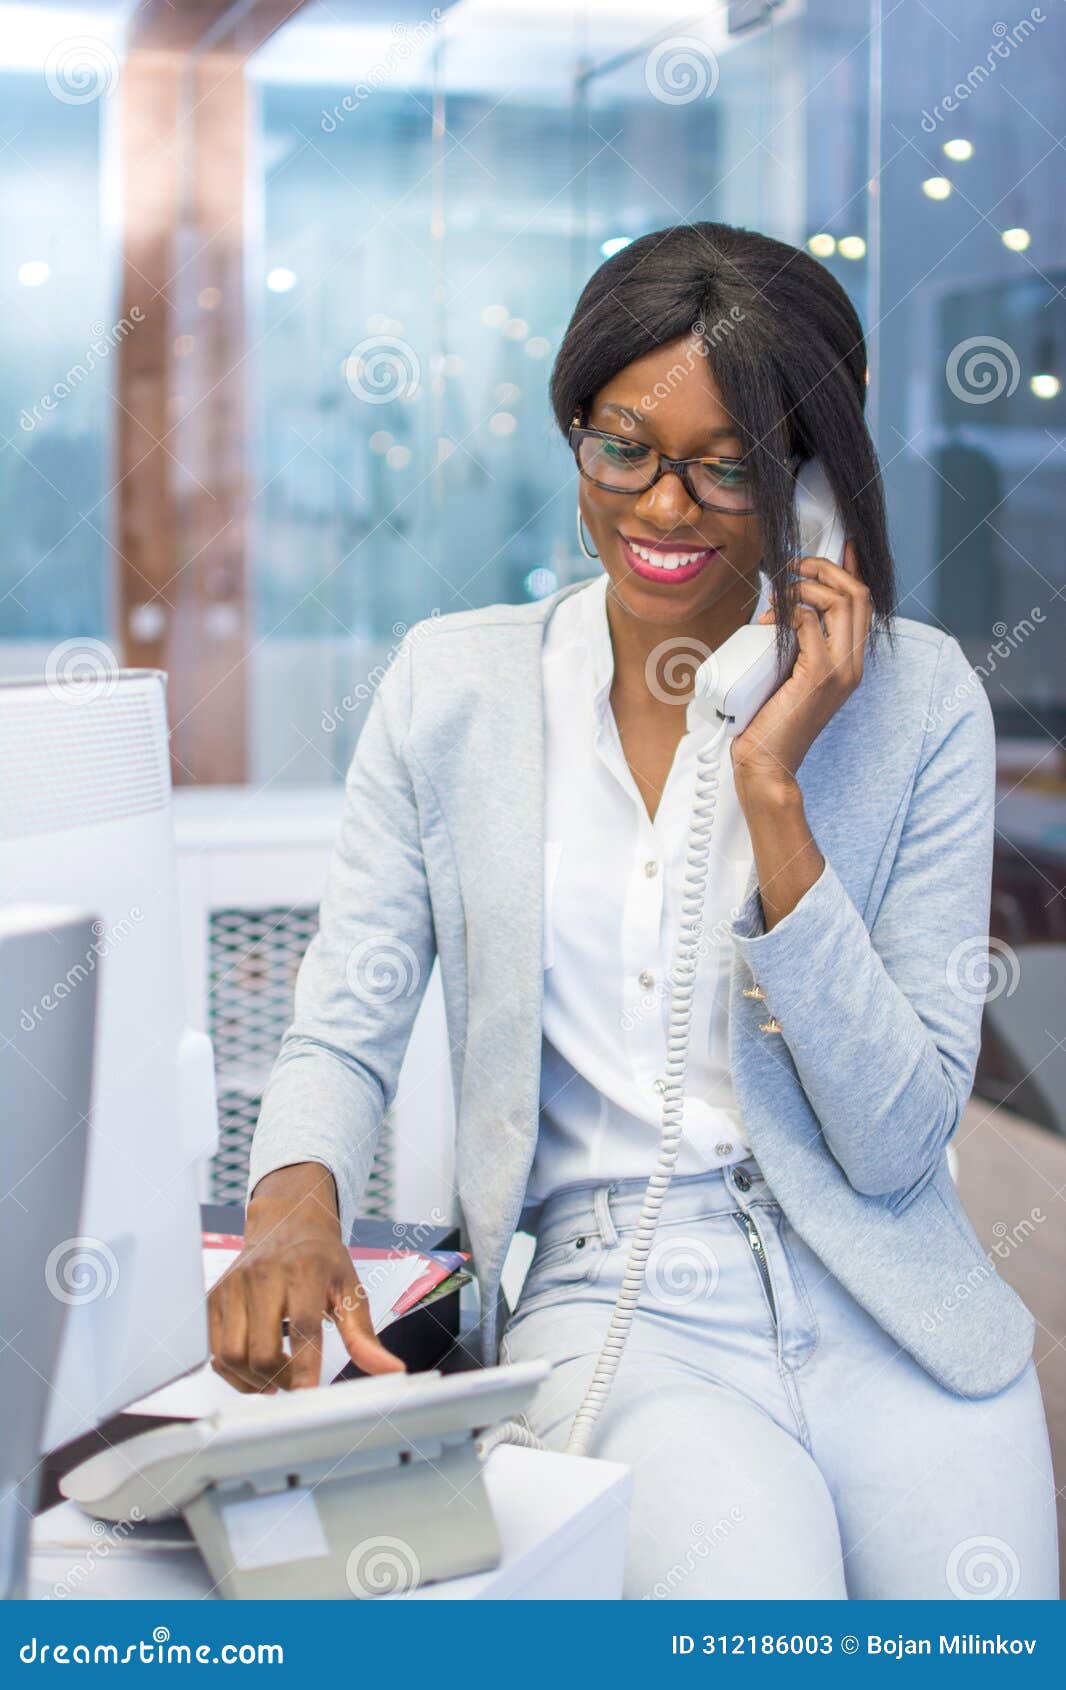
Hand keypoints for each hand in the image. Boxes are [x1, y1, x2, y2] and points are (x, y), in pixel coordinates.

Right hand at [208, 1162, 405, 1392]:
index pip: (302, 1326)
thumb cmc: (320, 1258)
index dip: (304, 1366)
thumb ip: (364, 1335)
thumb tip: (391, 1369)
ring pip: (233, 1355)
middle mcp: (263, 1276)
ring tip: (277, 1380)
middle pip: (261, 1350)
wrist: (286, 1222)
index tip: (308, 1394)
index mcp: (304, 1270)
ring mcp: (233, 1287)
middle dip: (281, 1379)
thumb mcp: (350, 1289)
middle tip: (298, 1384)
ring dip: (255, 1380)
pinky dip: (233, 1373)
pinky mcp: (214, 1298)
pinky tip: (255, 1372)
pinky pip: (214, 1351)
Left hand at [732, 539, 870, 800]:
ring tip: (780, 592)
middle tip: (794, 566)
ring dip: (806, 585)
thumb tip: (777, 613)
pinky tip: (769, 623)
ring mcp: (839, 671)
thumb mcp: (787, 675)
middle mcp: (852, 665)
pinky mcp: (816, 676)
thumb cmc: (770, 723)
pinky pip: (809, 624)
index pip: (863, 605)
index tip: (840, 546)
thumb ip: (793, 646)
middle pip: (857, 594)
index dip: (851, 570)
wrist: (767, 764)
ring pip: (840, 602)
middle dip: (825, 568)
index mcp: (849, 663)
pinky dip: (788, 613)